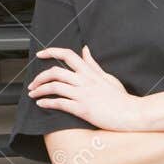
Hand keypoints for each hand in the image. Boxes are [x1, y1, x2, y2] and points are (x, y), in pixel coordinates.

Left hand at [28, 45, 144, 130]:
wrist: (131, 114)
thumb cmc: (121, 98)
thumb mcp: (107, 76)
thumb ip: (93, 64)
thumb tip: (85, 49)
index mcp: (90, 72)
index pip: (68, 54)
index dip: (51, 52)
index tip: (40, 54)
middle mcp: (85, 81)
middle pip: (55, 71)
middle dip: (40, 77)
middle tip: (33, 84)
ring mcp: (83, 94)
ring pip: (54, 86)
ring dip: (39, 90)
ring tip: (33, 94)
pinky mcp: (83, 109)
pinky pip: (60, 103)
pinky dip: (47, 103)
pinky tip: (41, 104)